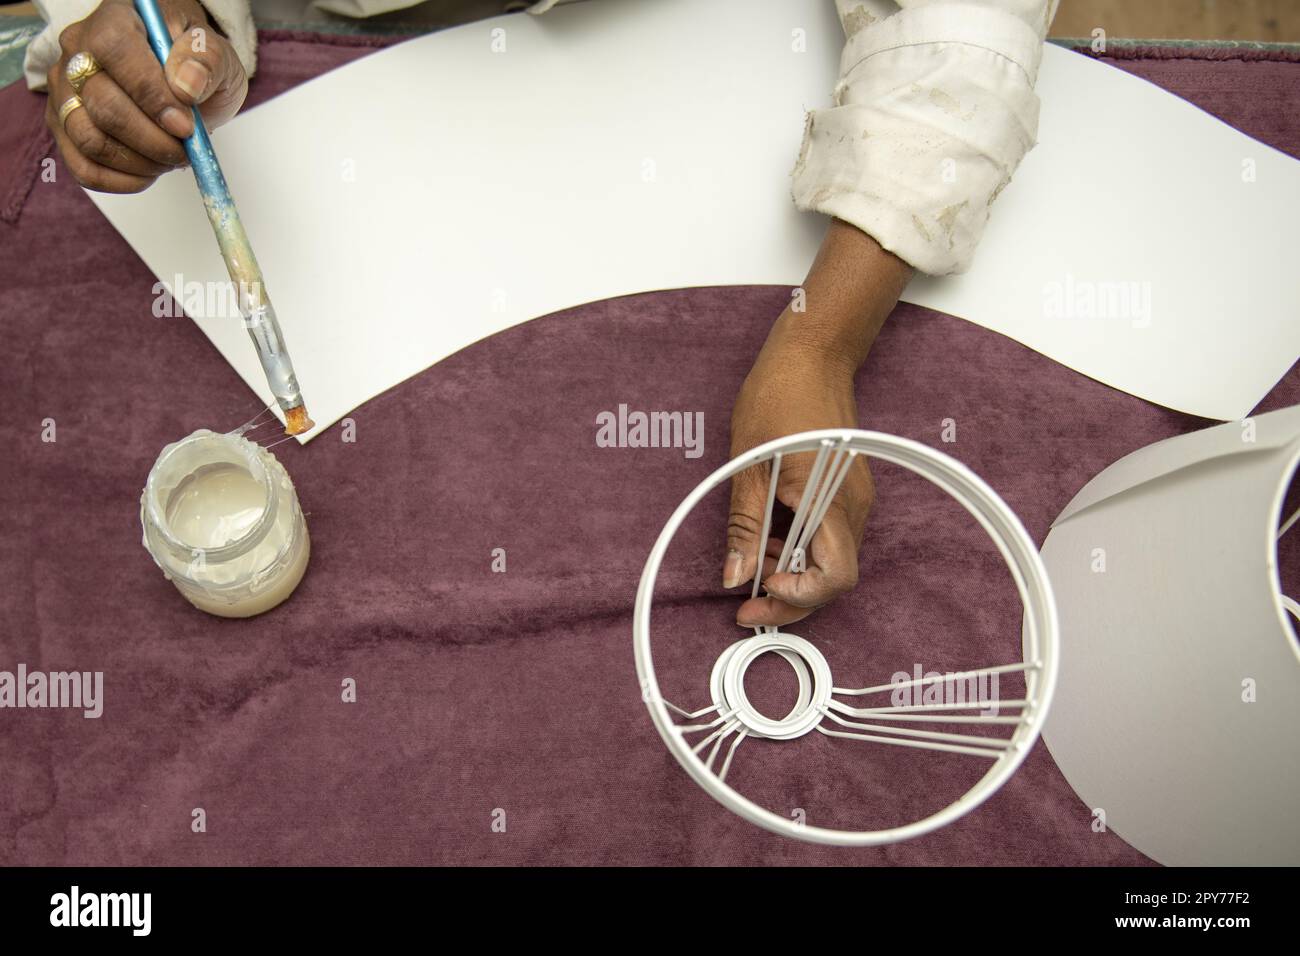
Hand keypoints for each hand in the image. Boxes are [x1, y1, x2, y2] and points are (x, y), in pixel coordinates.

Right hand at [46, 0, 247, 192]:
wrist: (181, 79)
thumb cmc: (193, 61)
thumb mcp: (216, 51)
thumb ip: (206, 59)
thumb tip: (185, 86)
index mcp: (114, 21)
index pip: (115, 52)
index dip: (151, 95)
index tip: (185, 125)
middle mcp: (77, 53)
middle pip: (102, 106)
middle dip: (153, 140)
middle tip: (186, 148)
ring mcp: (65, 93)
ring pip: (90, 140)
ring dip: (139, 162)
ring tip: (171, 157)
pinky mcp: (65, 130)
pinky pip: (83, 168)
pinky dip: (123, 181)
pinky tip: (150, 172)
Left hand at [724, 316, 873, 627]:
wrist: (812, 355)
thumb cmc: (778, 397)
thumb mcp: (747, 466)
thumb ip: (745, 526)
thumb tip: (734, 576)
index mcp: (830, 501)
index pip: (834, 578)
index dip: (797, 597)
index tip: (758, 588)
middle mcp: (853, 507)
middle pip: (833, 578)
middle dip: (789, 596)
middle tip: (744, 601)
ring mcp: (855, 499)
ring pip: (830, 560)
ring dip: (792, 571)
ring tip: (752, 556)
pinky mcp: (849, 492)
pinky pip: (830, 537)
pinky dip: (800, 548)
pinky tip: (770, 534)